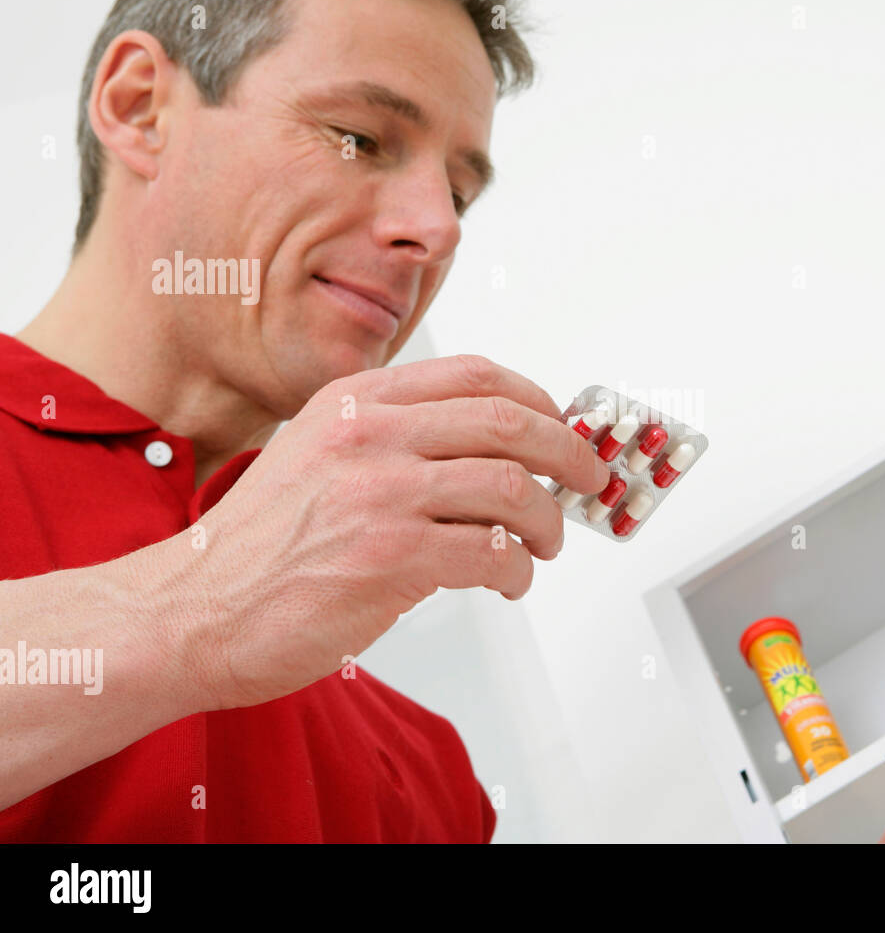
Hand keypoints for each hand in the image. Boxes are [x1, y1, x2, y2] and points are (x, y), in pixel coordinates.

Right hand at [167, 354, 609, 711]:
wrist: (194, 610)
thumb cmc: (261, 545)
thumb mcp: (317, 453)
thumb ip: (391, 437)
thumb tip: (489, 446)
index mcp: (355, 401)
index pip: (476, 375)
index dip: (538, 400)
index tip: (562, 426)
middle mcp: (370, 434)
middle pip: (511, 423)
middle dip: (569, 453)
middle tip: (588, 480)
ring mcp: (380, 493)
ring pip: (512, 487)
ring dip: (548, 521)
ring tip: (544, 543)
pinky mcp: (391, 557)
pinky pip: (493, 552)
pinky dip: (517, 569)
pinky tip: (509, 580)